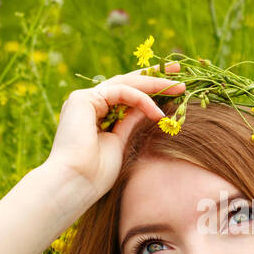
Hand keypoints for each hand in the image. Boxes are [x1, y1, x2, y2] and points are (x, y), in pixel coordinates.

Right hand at [45, 61, 184, 201]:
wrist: (75, 183)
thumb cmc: (96, 174)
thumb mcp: (121, 142)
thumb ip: (131, 122)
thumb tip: (148, 108)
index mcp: (95, 114)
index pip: (125, 95)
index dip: (149, 88)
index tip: (173, 87)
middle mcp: (88, 103)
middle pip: (126, 83)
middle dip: (153, 75)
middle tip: (178, 70)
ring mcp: (84, 99)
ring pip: (125, 84)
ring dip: (154, 83)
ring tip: (179, 88)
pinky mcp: (83, 99)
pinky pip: (121, 92)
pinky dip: (142, 100)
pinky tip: (157, 113)